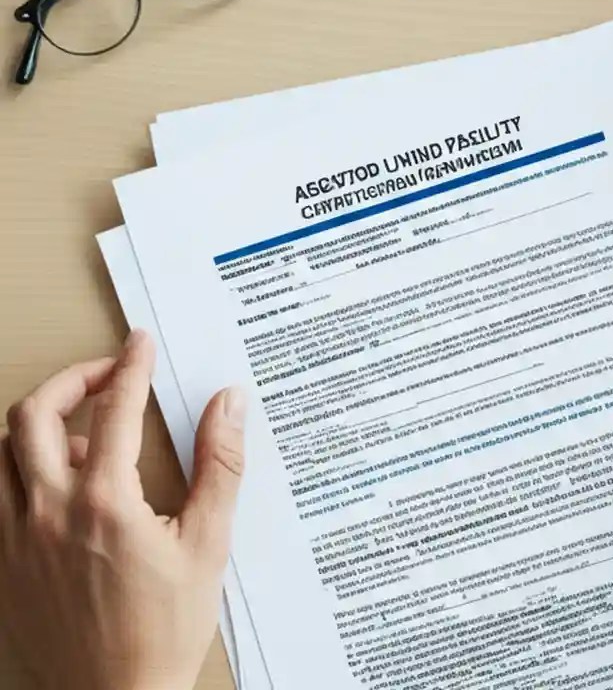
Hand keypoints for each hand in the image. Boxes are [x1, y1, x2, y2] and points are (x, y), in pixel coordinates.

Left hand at [0, 330, 245, 689]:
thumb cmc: (166, 628)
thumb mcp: (209, 543)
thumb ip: (220, 466)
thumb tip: (229, 405)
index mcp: (104, 503)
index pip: (114, 409)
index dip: (130, 367)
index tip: (141, 345)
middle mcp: (48, 512)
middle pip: (33, 414)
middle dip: (71, 380)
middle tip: (107, 373)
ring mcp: (16, 537)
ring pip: (2, 450)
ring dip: (38, 422)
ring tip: (84, 431)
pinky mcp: (4, 561)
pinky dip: (23, 467)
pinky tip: (63, 483)